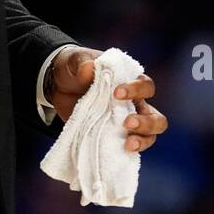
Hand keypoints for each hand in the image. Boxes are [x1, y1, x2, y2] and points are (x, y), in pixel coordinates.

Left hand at [49, 46, 168, 152]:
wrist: (58, 88)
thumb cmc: (73, 70)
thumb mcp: (72, 61)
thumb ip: (80, 62)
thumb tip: (88, 68)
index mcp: (128, 81)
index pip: (145, 85)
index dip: (136, 89)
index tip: (116, 93)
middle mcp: (133, 103)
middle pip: (155, 116)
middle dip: (146, 122)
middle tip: (127, 123)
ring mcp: (125, 122)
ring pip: (149, 135)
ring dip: (143, 140)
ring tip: (128, 144)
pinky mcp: (114, 137)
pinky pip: (130, 146)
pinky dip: (129, 151)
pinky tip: (120, 152)